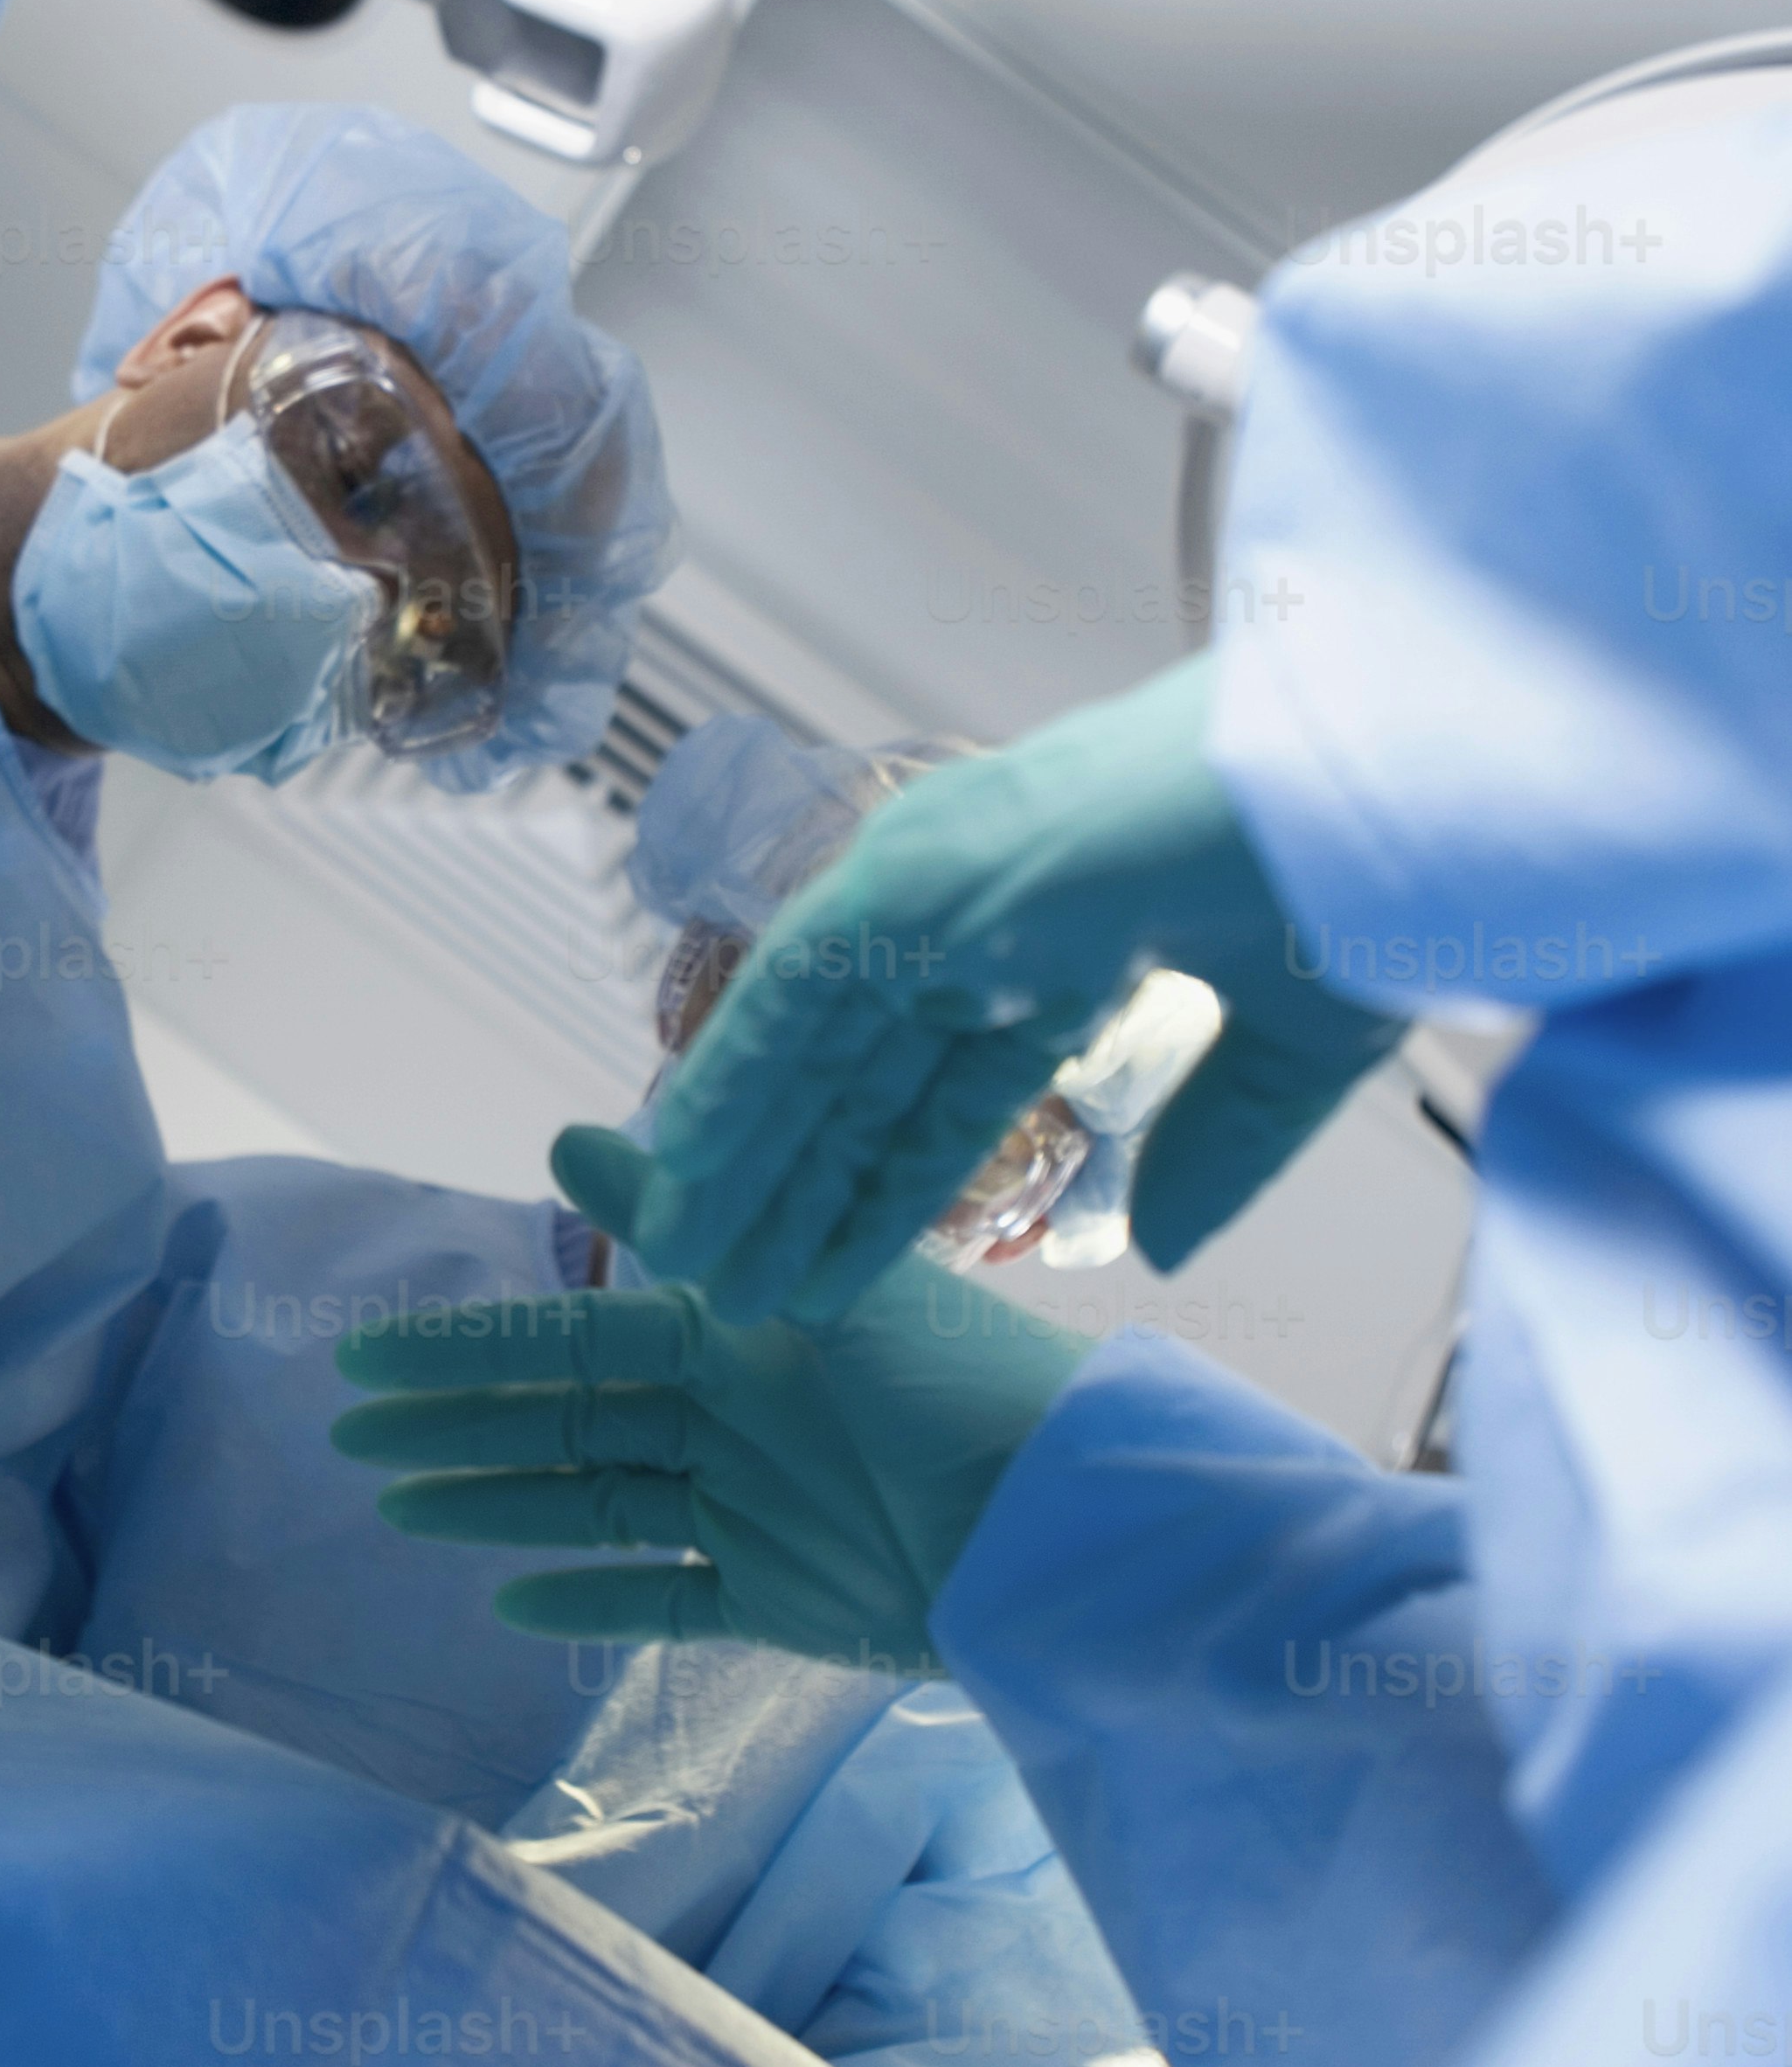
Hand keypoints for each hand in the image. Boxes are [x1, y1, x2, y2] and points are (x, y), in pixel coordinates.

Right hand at [330, 1150, 1090, 1670]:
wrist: (1066, 1527)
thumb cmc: (956, 1386)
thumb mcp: (815, 1290)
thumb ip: (689, 1226)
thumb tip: (562, 1138)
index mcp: (739, 1333)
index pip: (572, 1339)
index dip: (469, 1347)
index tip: (367, 1356)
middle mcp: (731, 1414)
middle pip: (565, 1422)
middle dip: (457, 1428)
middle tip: (349, 1441)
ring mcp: (750, 1509)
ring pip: (593, 1505)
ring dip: (498, 1508)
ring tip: (399, 1513)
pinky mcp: (781, 1600)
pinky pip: (665, 1600)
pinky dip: (592, 1605)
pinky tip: (510, 1608)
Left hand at [606, 654, 1396, 1315]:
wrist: (1387, 780)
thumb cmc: (1364, 875)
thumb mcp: (1296, 1047)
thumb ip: (1219, 1143)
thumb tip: (1167, 1248)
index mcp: (1071, 944)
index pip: (948, 1098)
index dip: (883, 1194)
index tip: (827, 1276)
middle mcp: (988, 914)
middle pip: (860, 1082)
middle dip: (790, 1191)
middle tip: (721, 1285)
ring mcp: (946, 887)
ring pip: (815, 1042)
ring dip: (746, 1148)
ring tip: (681, 1251)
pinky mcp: (918, 873)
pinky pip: (800, 988)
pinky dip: (740, 1068)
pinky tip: (684, 1151)